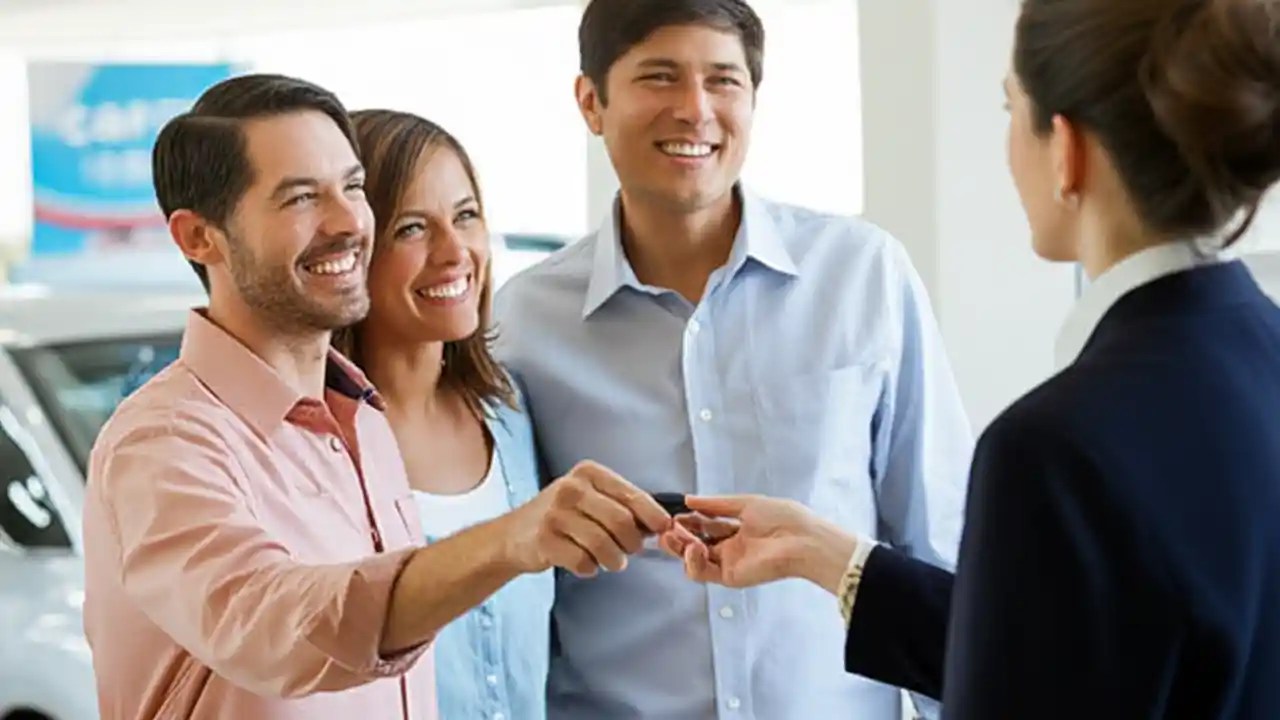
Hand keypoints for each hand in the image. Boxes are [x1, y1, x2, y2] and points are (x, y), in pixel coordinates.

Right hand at [501, 461, 671, 577]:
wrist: (514, 535)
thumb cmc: (562, 516)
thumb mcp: (590, 498)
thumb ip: (622, 505)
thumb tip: (662, 523)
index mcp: (588, 473)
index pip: (632, 496)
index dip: (653, 516)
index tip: (664, 529)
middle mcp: (571, 489)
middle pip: (622, 522)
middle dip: (632, 543)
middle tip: (629, 550)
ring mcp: (555, 514)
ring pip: (604, 545)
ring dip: (613, 560)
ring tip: (611, 561)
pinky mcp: (545, 540)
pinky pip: (583, 561)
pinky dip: (589, 568)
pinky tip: (584, 563)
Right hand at [661, 495, 856, 591]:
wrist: (801, 540)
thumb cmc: (782, 517)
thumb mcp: (745, 503)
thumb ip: (715, 504)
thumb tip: (689, 499)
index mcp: (737, 528)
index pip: (704, 525)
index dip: (688, 519)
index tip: (674, 512)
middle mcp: (730, 547)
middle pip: (696, 542)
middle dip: (678, 534)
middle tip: (666, 526)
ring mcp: (729, 563)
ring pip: (694, 559)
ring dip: (680, 547)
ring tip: (673, 535)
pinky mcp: (729, 577)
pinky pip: (703, 572)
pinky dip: (692, 561)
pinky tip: (692, 547)